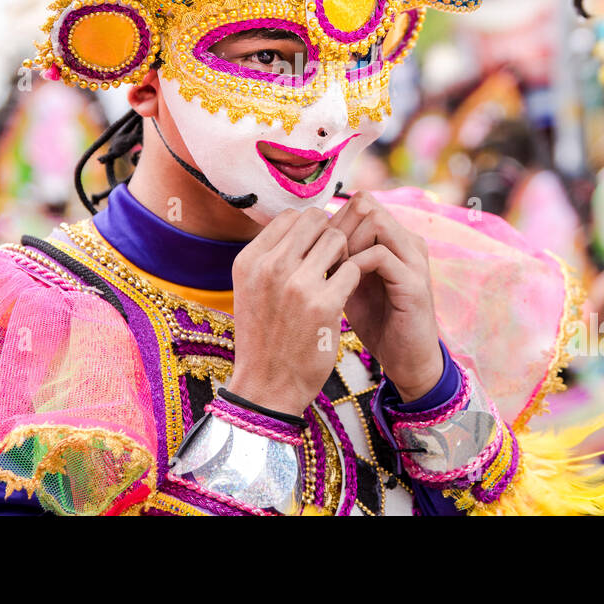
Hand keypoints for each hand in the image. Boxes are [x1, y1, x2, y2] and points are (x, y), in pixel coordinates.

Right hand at [227, 207, 360, 415]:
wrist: (266, 387)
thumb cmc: (264, 337)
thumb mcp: (251, 290)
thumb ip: (270, 257)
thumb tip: (301, 223)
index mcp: (249, 261)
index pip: (289, 216)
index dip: (309, 228)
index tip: (314, 248)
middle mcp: (270, 267)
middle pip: (315, 219)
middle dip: (328, 234)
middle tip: (331, 259)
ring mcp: (297, 285)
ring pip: (336, 238)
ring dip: (344, 253)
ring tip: (338, 275)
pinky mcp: (324, 304)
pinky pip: (352, 268)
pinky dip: (354, 277)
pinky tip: (346, 293)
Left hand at [328, 192, 442, 401]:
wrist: (406, 359)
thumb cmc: (376, 320)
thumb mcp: (350, 281)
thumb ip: (338, 257)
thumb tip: (303, 235)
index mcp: (395, 238)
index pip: (359, 203)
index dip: (332, 219)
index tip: (315, 247)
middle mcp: (408, 241)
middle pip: (366, 204)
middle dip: (336, 227)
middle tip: (320, 257)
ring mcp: (414, 259)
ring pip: (375, 220)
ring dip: (345, 242)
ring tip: (332, 268)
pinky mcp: (414, 283)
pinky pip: (380, 255)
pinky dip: (355, 264)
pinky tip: (341, 283)